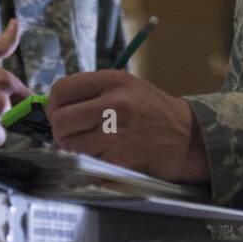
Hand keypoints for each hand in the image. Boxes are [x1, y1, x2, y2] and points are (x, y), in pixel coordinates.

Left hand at [47, 69, 209, 182]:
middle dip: (61, 130)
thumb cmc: (153, 111)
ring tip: (92, 144)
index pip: (62, 90)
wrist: (188, 137)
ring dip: (74, 148)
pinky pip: (87, 162)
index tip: (59, 114)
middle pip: (60, 120)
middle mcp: (113, 103)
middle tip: (72, 133)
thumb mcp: (126, 86)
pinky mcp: (120, 158)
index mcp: (112, 80)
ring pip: (69, 145)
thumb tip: (56, 106)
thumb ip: (93, 92)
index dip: (54, 105)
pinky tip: (106, 155)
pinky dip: (90, 161)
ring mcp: (116, 132)